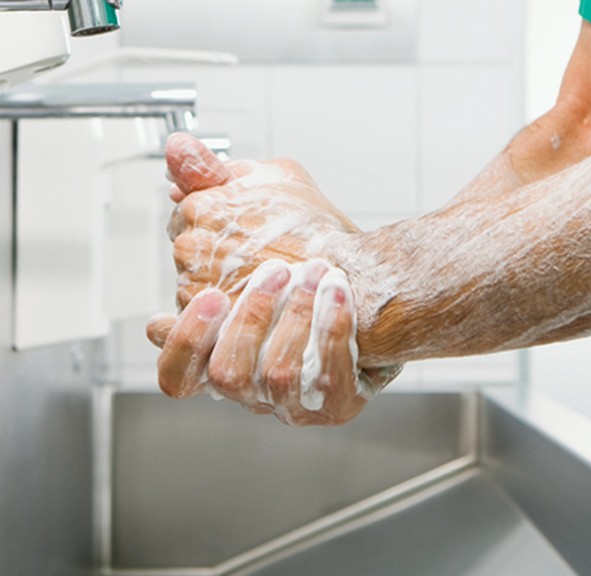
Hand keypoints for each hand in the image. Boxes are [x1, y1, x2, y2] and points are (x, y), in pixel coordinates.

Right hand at [146, 133, 399, 424]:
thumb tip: (177, 151)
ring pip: (275, 379)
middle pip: (224, 375)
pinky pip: (330, 385)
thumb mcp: (261, 203)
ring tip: (316, 275)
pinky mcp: (336, 404)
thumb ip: (213, 181)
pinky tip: (340, 293)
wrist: (377, 275)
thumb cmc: (309, 247)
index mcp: (219, 344)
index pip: (178, 370)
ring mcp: (292, 398)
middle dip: (247, 322)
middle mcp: (250, 381)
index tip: (212, 297)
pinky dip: (334, 334)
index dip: (186, 341)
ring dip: (294, 322)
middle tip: (274, 272)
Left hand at [163, 134, 359, 310]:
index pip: (188, 214)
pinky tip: (256, 304)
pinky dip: (227, 313)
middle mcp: (192, 245)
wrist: (347, 278)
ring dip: (220, 284)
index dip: (220, 223)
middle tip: (258, 256)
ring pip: (195, 285)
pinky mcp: (211, 321)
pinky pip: (206, 318)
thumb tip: (176, 149)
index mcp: (202, 206)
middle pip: (188, 250)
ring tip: (260, 281)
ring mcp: (198, 286)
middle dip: (217, 252)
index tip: (247, 232)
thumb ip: (218, 164)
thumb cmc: (318, 230)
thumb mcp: (275, 176)